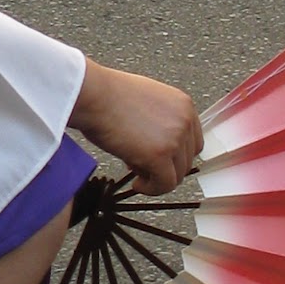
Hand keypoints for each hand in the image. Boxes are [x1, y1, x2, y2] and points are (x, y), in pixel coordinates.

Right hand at [69, 60, 202, 197]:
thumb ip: (159, 120)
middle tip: (142, 166)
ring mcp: (174, 138)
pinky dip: (152, 189)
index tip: (159, 159)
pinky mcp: (159, 155)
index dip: (175, 155)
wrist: (92, 94)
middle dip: (165, 167)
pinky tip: (137, 184)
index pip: (192, 141)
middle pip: (186, 160)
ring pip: (177, 175)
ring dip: (157, 179)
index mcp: (183, 104)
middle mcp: (184, 120)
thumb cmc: (106, 95)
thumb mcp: (144, 100)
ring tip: (136, 174)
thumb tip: (156, 145)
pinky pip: (164, 184)